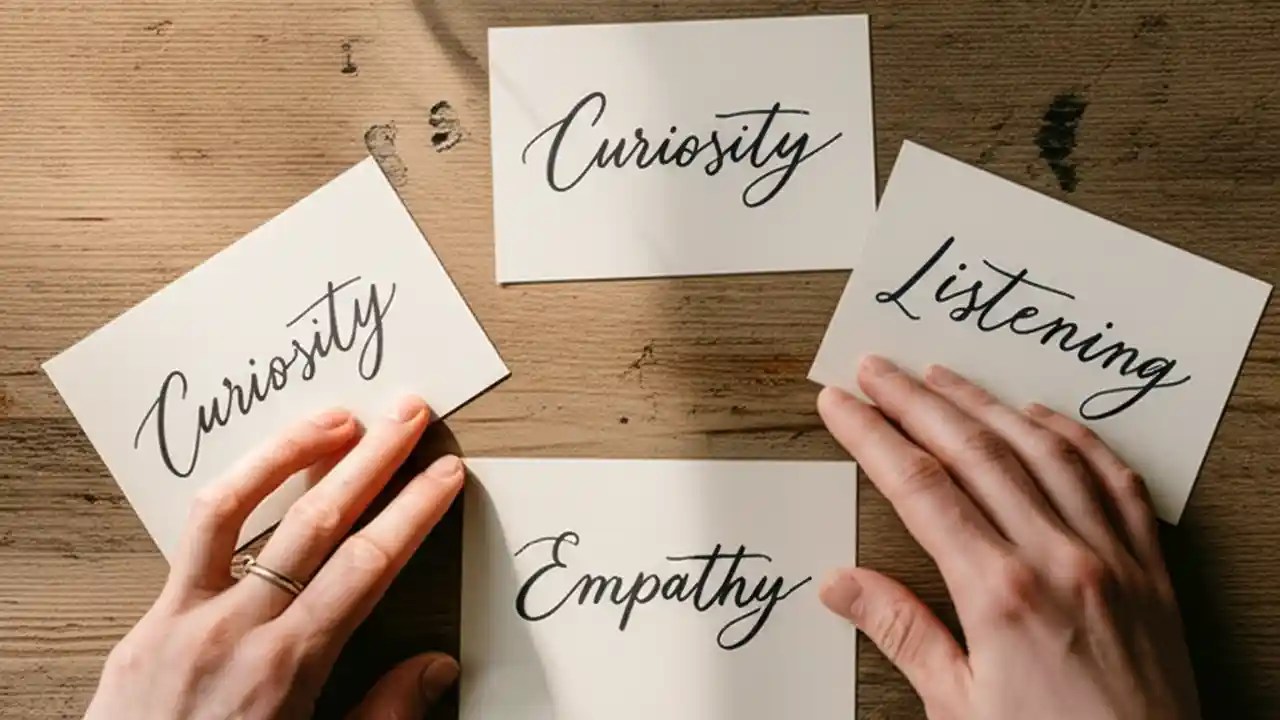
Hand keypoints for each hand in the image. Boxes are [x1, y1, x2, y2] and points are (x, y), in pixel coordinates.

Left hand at [84, 395, 463, 719]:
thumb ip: (383, 714)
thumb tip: (436, 668)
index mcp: (289, 667)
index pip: (366, 565)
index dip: (412, 513)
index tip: (442, 476)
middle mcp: (237, 630)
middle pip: (317, 522)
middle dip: (371, 461)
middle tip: (406, 415)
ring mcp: (185, 617)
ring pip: (239, 508)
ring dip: (292, 453)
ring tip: (335, 418)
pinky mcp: (149, 621)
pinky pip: (194, 537)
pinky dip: (234, 493)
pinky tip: (261, 470)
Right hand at [816, 357, 1199, 719]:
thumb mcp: (959, 707)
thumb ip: (902, 632)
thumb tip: (839, 583)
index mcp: (1000, 592)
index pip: (919, 486)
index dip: (871, 436)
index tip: (841, 405)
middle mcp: (1058, 558)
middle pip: (973, 450)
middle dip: (915, 400)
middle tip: (877, 367)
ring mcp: (1110, 556)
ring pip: (1040, 449)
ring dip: (984, 403)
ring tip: (942, 374)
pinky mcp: (1149, 569)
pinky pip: (1114, 478)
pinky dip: (1074, 436)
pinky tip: (1042, 416)